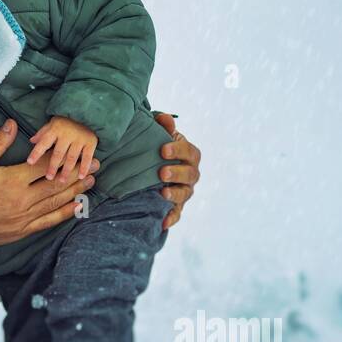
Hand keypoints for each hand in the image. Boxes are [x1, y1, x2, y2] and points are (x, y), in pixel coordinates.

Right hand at [0, 119, 100, 249]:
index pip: (45, 165)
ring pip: (56, 202)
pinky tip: (76, 207)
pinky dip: (64, 214)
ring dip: (76, 191)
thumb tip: (12, 124)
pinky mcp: (22, 230)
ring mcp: (24, 217)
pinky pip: (48, 221)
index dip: (65, 157)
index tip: (80, 150)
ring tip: (91, 182)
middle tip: (97, 165)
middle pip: (57, 183)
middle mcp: (24, 199)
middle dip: (78, 172)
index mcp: (13, 179)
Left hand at [26, 115, 97, 182]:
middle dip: (52, 166)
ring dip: (67, 170)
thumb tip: (31, 141)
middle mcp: (67, 134)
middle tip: (48, 178)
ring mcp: (79, 138)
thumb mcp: (52, 123)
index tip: (30, 162)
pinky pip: (87, 157)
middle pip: (58, 153)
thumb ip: (42, 133)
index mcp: (55, 129)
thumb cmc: (66, 121)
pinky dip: (84, 167)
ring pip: (72, 157)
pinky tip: (81, 176)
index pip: (43, 143)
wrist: (87, 112)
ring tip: (61, 181)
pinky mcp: (90, 142)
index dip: (36, 152)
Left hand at [153, 111, 200, 230]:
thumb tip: (164, 118)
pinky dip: (171, 218)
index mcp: (188, 154)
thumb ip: (163, 127)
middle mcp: (190, 173)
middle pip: (190, 174)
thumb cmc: (157, 147)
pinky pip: (177, 213)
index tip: (163, 149)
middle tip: (162, 172)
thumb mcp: (159, 135)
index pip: (189, 151)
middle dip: (177, 173)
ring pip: (185, 194)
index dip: (178, 150)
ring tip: (163, 193)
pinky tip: (163, 223)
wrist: (150, 164)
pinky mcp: (176, 205)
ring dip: (175, 194)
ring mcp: (185, 190)